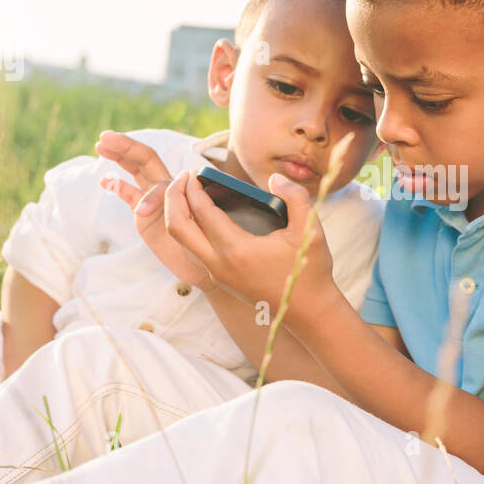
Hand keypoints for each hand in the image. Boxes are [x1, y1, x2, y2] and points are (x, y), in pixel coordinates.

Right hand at [94, 130, 215, 290]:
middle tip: (105, 137)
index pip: (162, 182)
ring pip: (136, 170)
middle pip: (145, 160)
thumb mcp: (199, 227)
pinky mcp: (143, 215)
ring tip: (101, 145)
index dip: (151, 195)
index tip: (141, 213)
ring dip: (120, 156)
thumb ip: (190, 205)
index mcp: (181, 191)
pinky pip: (129, 194)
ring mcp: (153, 200)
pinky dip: (118, 186)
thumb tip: (185, 178)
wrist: (203, 265)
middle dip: (127, 147)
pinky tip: (106, 180)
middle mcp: (167, 190)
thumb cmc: (207, 246)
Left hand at [160, 150, 346, 321]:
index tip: (195, 172)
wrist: (308, 312)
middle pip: (177, 228)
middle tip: (183, 178)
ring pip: (181, 241)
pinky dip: (189, 228)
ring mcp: (217, 274)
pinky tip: (202, 215)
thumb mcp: (310, 231)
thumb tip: (274, 178)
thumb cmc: (308, 272)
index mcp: (236, 250)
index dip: (194, 188)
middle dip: (173, 198)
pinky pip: (192, 250)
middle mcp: (219, 264)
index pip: (202, 212)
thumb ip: (295, 197)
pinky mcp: (220, 279)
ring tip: (188, 193)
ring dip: (178, 214)